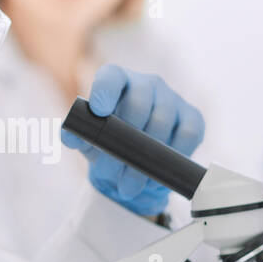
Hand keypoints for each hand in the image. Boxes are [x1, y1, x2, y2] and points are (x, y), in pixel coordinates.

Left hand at [61, 64, 205, 216]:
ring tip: (129, 185)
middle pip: (140, 100)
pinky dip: (174, 156)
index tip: (99, 111)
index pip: (111, 76)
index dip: (105, 90)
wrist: (132, 160)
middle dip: (125, 139)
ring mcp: (171, 99)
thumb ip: (75, 136)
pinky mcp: (192, 118)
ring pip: (162, 122)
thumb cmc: (107, 142)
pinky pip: (188, 134)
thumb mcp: (87, 140)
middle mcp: (145, 84)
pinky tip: (158, 175)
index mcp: (117, 81)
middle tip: (113, 171)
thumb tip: (70, 135)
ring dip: (145, 158)